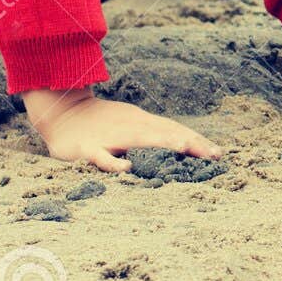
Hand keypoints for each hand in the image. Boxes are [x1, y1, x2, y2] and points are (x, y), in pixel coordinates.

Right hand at [23, 87, 220, 172]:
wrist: (62, 112)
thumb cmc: (103, 123)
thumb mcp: (131, 126)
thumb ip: (154, 135)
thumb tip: (186, 146)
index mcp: (142, 123)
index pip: (175, 131)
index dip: (197, 141)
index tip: (218, 154)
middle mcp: (131, 126)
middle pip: (165, 132)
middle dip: (191, 142)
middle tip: (213, 154)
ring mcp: (110, 136)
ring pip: (139, 138)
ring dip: (162, 142)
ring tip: (184, 148)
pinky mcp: (88, 147)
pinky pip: (101, 156)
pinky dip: (113, 162)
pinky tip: (126, 168)